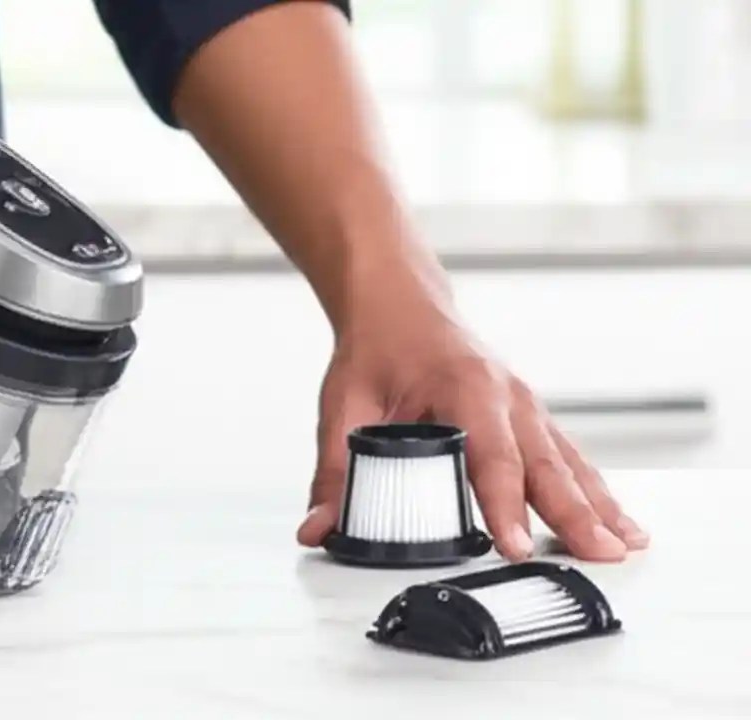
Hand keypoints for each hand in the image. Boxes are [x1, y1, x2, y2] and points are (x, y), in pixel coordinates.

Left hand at [295, 303, 650, 562]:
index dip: (503, 504)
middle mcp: (506, 394)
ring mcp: (525, 404)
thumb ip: (334, 471)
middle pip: (545, 463)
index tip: (515, 547)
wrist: (398, 304)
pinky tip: (615, 523)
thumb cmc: (376, 347)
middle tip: (597, 557)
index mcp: (464, 385)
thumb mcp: (345, 405)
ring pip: (567, 462)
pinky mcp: (529, 416)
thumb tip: (317, 527)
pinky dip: (594, 491)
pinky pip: (568, 457)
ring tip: (624, 548)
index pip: (490, 454)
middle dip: (574, 514)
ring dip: (597, 506)